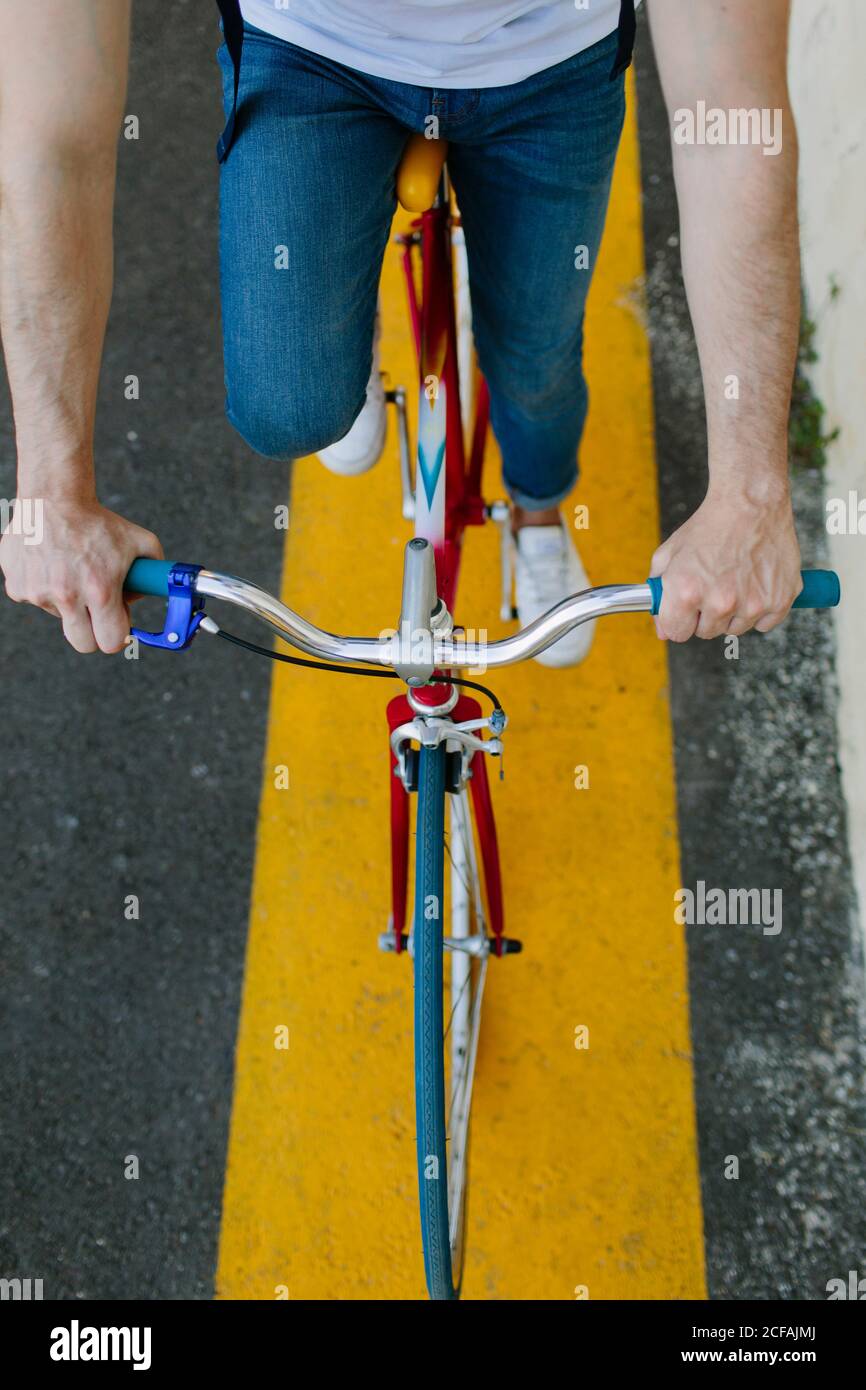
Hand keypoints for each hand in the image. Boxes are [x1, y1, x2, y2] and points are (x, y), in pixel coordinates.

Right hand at [0, 493, 162, 652]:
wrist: (53, 498)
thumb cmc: (96, 521)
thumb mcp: (140, 542)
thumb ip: (153, 573)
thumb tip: (143, 596)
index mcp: (99, 590)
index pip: (110, 642)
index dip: (116, 637)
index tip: (116, 627)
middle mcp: (67, 595)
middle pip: (83, 643)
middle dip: (93, 633)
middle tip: (96, 611)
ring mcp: (38, 592)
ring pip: (59, 616)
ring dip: (68, 602)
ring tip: (72, 570)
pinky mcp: (17, 586)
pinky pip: (36, 599)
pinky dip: (45, 587)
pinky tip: (52, 564)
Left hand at [650, 484, 802, 641]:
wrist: (750, 501)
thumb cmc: (709, 526)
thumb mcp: (669, 554)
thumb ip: (659, 594)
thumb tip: (664, 630)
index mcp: (687, 592)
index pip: (676, 634)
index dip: (679, 620)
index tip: (685, 609)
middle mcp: (720, 602)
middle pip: (706, 632)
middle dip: (705, 613)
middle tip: (713, 584)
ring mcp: (752, 604)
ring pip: (735, 628)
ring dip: (734, 612)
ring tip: (735, 579)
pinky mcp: (780, 600)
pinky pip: (764, 624)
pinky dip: (761, 609)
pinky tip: (755, 583)